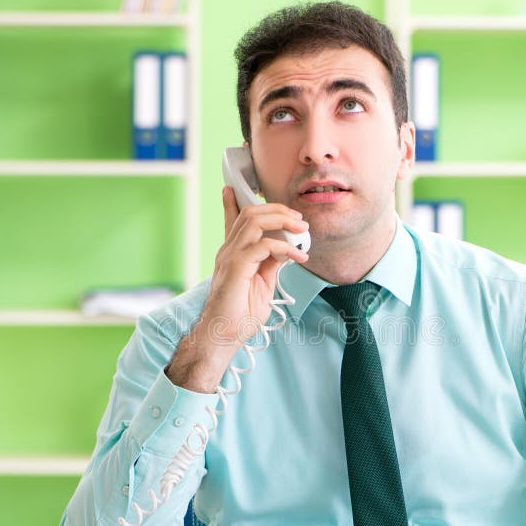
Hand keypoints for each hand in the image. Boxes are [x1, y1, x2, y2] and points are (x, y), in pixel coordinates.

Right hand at [207, 186, 308, 342]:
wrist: (223, 336)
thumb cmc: (239, 316)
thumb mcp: (262, 285)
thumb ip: (270, 265)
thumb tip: (285, 251)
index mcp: (232, 254)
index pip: (232, 220)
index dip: (233, 203)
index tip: (233, 189)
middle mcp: (228, 250)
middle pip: (250, 213)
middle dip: (278, 210)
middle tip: (300, 220)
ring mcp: (230, 257)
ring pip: (255, 221)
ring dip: (282, 220)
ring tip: (301, 229)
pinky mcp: (236, 267)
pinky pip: (263, 245)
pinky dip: (284, 247)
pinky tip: (297, 256)